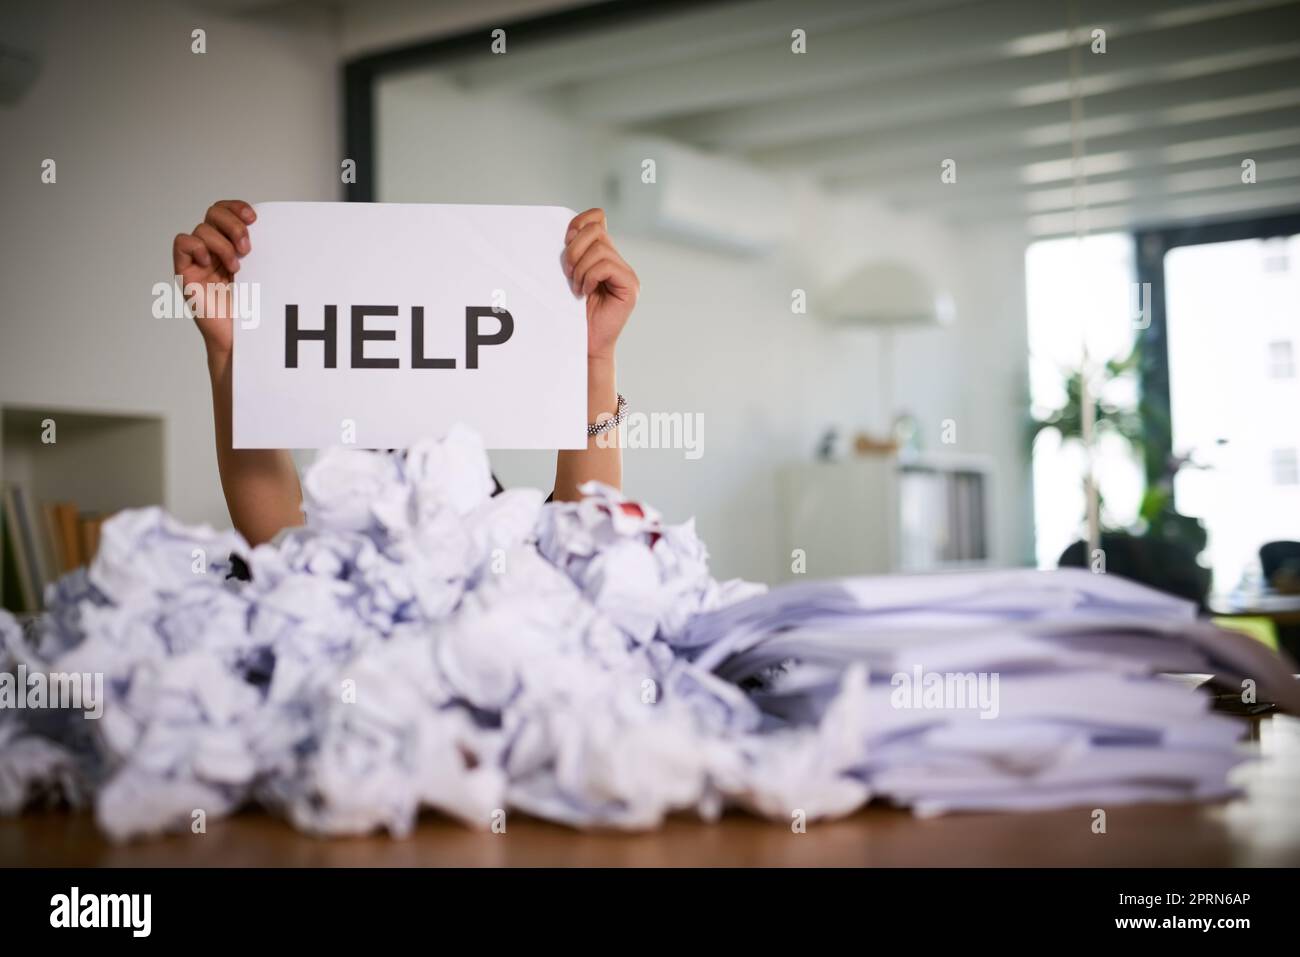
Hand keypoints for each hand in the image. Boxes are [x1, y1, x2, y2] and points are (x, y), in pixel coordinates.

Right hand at [172, 200, 256, 358]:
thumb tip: (274, 227)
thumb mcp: (264, 274)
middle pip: (214, 213)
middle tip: (247, 247)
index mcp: (232, 245)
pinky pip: (182, 243)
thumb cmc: (254, 310)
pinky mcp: (186, 272)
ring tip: (236, 266)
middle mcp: (214, 250)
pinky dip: (196, 246)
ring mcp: (199, 260)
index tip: (254, 218)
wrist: (240, 340)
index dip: (237, 208)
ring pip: (202, 228)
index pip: (228, 211)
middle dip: (232, 224)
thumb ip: (262, 251)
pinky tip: (210, 262)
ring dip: (222, 244)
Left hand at [562, 208, 637, 362]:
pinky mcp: (630, 287)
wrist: (585, 343)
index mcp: (604, 255)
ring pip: (600, 249)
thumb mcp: (569, 275)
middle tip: (568, 273)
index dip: (578, 223)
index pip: (597, 217)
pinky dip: (590, 277)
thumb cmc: (573, 313)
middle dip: (574, 249)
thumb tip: (570, 230)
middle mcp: (619, 261)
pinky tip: (585, 292)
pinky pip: (605, 266)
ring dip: (580, 268)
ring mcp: (627, 273)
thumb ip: (574, 252)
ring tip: (576, 287)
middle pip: (596, 230)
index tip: (565, 243)